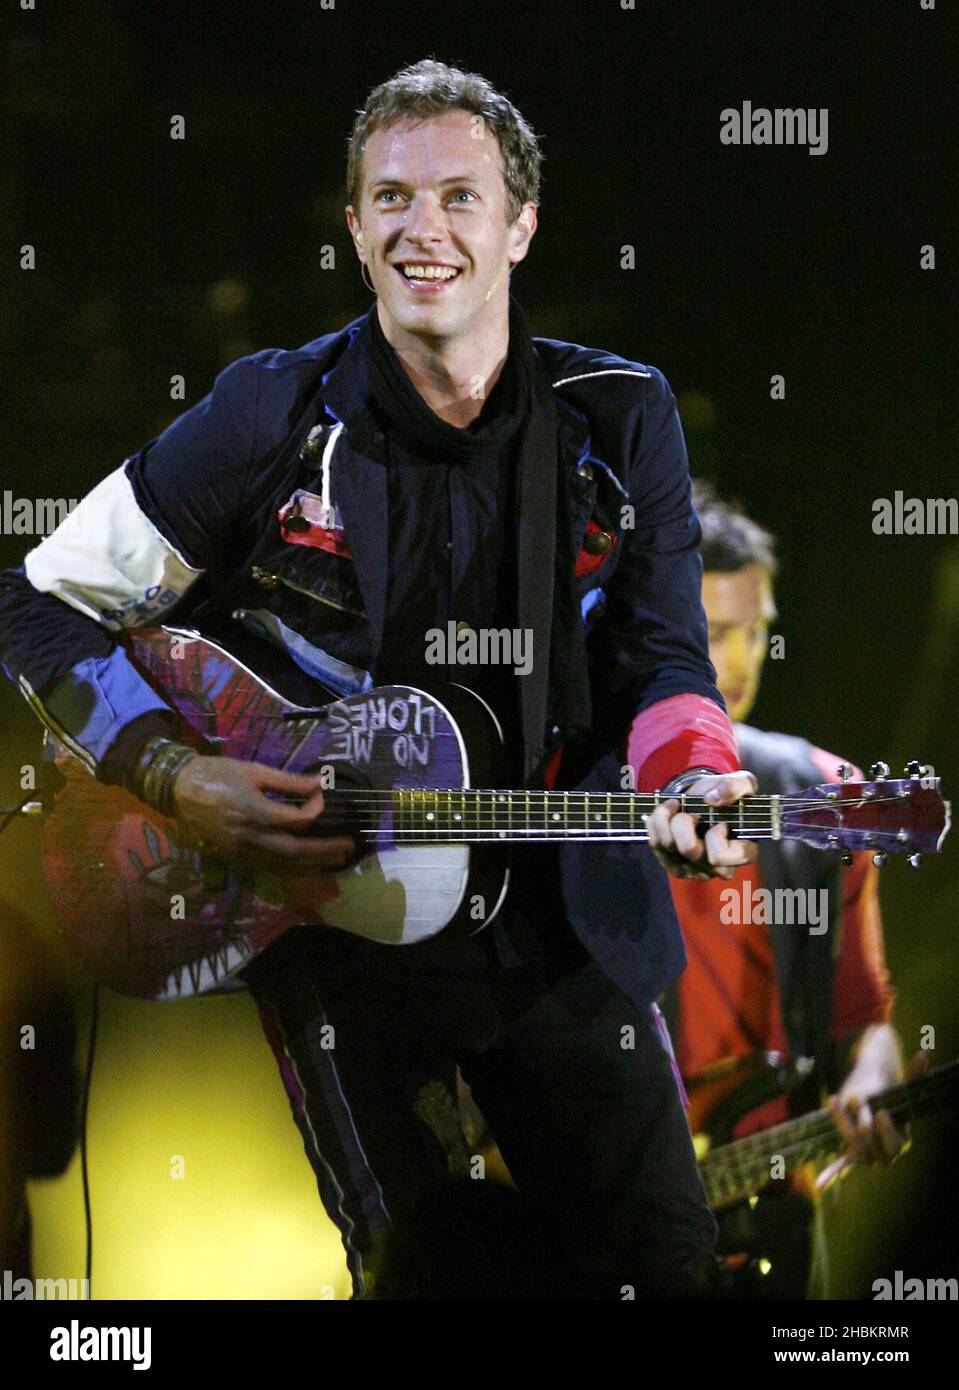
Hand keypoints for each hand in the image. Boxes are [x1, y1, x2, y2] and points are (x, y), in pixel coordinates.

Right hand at [170, 756, 355, 874]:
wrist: (179, 789)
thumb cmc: (218, 773)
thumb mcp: (255, 770)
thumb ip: (290, 780)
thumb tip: (322, 782)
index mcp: (255, 811)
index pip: (297, 820)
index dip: (315, 809)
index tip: (322, 795)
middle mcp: (250, 837)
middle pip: (295, 851)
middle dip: (324, 850)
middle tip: (349, 845)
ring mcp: (241, 851)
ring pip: (283, 865)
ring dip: (313, 865)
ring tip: (337, 860)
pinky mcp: (235, 857)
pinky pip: (269, 869)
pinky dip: (292, 870)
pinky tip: (309, 867)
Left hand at [644, 770, 759, 880]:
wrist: (704, 800)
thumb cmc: (726, 796)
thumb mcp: (741, 782)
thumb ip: (736, 786)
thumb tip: (713, 799)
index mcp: (741, 854)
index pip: (720, 857)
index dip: (715, 835)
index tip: (719, 822)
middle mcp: (716, 868)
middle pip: (688, 849)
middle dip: (685, 821)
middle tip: (693, 812)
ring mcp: (693, 869)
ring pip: (668, 845)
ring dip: (669, 818)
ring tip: (678, 808)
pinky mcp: (671, 863)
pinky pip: (655, 842)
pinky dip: (657, 821)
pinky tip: (667, 813)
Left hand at [815, 1049, 927, 1192]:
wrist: (873, 1103)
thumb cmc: (889, 1093)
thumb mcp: (901, 1084)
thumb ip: (914, 1073)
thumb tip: (925, 1053)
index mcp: (901, 1140)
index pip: (895, 1143)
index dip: (886, 1129)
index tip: (880, 1111)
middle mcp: (884, 1152)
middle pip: (873, 1148)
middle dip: (863, 1127)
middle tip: (855, 1100)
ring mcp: (866, 1153)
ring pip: (855, 1150)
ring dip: (843, 1126)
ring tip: (835, 1100)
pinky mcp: (849, 1151)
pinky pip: (842, 1167)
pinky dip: (831, 1176)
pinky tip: (818, 1186)